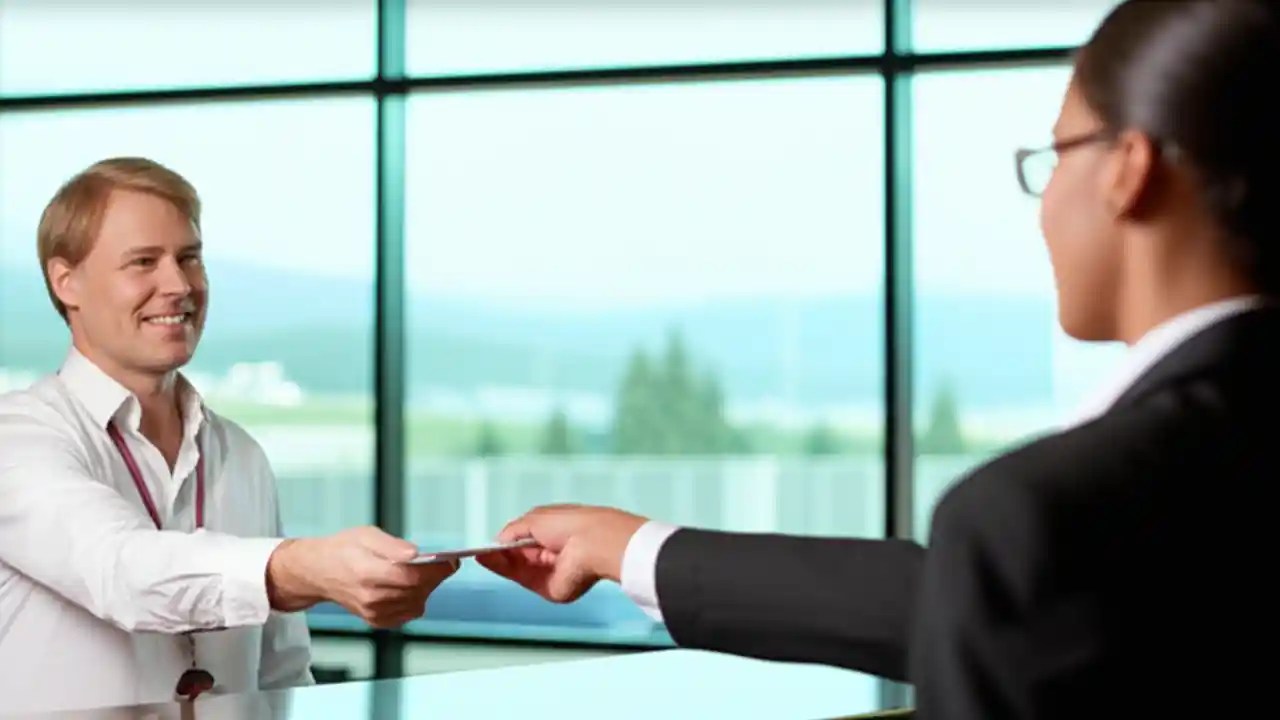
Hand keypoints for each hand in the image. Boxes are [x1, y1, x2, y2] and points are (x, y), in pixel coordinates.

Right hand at [266, 526, 456, 627]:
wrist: (319, 572)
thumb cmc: (342, 550)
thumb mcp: (367, 535)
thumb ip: (393, 546)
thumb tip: (416, 554)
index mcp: (368, 572)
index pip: (412, 576)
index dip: (436, 569)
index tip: (450, 560)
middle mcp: (371, 597)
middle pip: (417, 590)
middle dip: (435, 576)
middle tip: (443, 564)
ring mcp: (373, 612)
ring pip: (416, 603)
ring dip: (426, 588)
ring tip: (423, 573)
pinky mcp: (376, 620)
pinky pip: (407, 613)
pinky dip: (415, 600)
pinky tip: (410, 587)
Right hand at [477, 504, 646, 602]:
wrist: (593, 542)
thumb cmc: (569, 523)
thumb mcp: (536, 519)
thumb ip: (514, 530)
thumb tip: (498, 539)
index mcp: (557, 534)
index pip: (529, 541)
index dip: (509, 542)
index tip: (491, 543)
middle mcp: (555, 555)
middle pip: (522, 557)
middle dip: (501, 553)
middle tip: (481, 552)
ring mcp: (552, 574)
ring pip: (519, 569)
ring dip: (499, 562)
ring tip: (481, 554)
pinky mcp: (550, 589)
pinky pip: (522, 579)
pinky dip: (504, 570)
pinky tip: (488, 560)